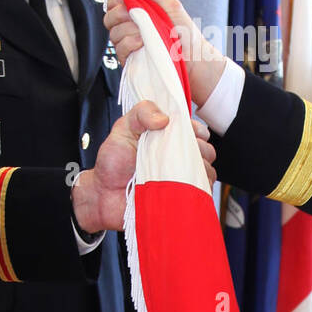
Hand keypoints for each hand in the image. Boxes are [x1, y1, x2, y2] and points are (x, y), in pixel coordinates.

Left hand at [71, 103, 216, 232]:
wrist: (102, 196)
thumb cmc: (112, 163)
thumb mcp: (122, 129)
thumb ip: (141, 114)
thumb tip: (165, 118)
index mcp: (168, 137)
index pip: (194, 129)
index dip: (197, 130)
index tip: (192, 132)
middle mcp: (178, 157)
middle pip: (207, 150)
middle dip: (202, 149)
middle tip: (182, 153)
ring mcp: (181, 178)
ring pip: (208, 171)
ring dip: (200, 169)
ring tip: (179, 171)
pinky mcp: (181, 197)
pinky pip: (201, 193)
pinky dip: (198, 188)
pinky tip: (184, 185)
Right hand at [104, 0, 225, 105]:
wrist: (194, 57)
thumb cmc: (186, 32)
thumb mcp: (171, 4)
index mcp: (138, 12)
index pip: (114, 2)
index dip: (115, 0)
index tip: (125, 1)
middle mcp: (130, 27)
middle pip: (109, 18)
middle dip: (119, 14)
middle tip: (135, 16)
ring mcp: (129, 44)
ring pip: (113, 33)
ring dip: (128, 30)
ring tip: (145, 33)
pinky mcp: (130, 60)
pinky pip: (119, 49)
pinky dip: (129, 43)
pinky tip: (142, 43)